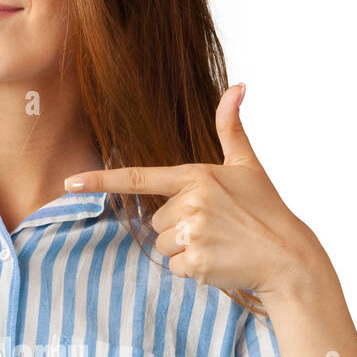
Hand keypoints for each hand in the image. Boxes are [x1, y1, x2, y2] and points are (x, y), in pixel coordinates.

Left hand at [63, 84, 323, 298]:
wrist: (287, 256)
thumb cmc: (266, 209)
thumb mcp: (247, 166)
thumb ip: (231, 129)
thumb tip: (237, 87)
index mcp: (196, 175)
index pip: (138, 177)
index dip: (100, 180)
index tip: (68, 183)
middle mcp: (191, 201)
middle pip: (155, 222)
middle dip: (178, 228)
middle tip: (214, 228)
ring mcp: (193, 232)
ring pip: (162, 246)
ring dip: (184, 250)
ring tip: (217, 244)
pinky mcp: (197, 261)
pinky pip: (175, 268)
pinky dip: (193, 270)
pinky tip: (218, 261)